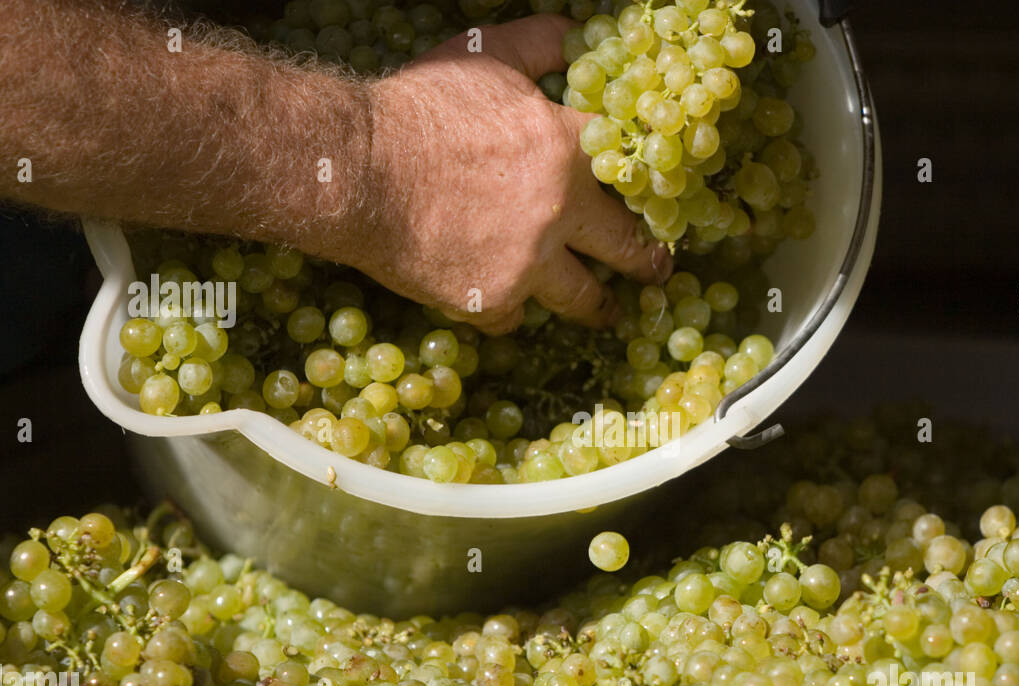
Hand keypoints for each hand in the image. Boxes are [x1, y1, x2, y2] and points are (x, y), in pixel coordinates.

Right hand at [347, 14, 671, 333]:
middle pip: (625, 247)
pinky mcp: (491, 299)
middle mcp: (561, 213)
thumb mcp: (487, 54)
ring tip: (605, 312)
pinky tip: (509, 301)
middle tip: (658, 270)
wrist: (358, 169)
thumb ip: (542, 44)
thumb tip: (580, 35)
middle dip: (646, 261)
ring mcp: (529, 263)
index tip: (660, 202)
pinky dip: (512, 309)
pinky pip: (515, 316)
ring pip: (581, 297)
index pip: (634, 168)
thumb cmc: (419, 107)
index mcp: (569, 149)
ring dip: (597, 306)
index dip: (651, 186)